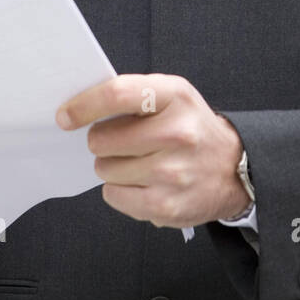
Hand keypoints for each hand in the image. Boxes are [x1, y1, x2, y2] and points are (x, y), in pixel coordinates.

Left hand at [56, 74, 246, 227]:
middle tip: (122, 143)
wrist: (234, 168)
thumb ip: (131, 95)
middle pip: (102, 139)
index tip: (65, 116)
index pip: (118, 94)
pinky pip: (112, 195)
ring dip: (113, 166)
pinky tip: (143, 183)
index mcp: (175, 96)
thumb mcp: (172, 96)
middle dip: (102, 141)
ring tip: (140, 162)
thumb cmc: (191, 128)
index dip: (84, 105)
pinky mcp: (165, 205)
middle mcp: (177, 133)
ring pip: (105, 169)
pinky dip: (120, 190)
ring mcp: (172, 172)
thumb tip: (79, 109)